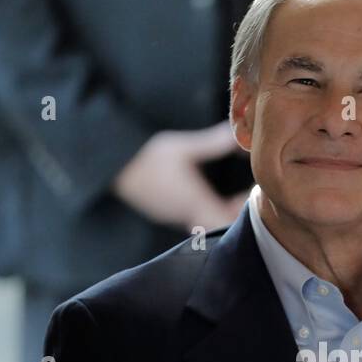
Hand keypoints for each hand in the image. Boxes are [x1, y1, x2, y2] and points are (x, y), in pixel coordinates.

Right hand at [111, 121, 249, 231]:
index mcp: (193, 202)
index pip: (226, 221)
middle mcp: (184, 215)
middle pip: (217, 225)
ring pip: (203, 223)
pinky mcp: (163, 212)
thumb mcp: (182, 146)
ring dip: (217, 213)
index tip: (251, 195)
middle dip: (232, 214)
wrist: (110, 167)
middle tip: (242, 196)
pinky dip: (203, 210)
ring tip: (229, 196)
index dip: (242, 213)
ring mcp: (172, 216)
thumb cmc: (145, 157)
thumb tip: (237, 135)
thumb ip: (212, 142)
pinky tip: (203, 194)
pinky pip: (190, 218)